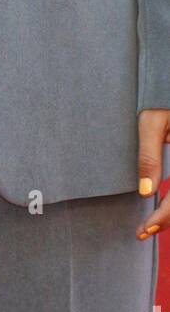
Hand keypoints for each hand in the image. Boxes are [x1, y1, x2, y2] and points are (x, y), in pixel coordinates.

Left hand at [136, 108, 169, 239]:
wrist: (168, 81)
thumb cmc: (162, 100)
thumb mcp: (153, 120)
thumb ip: (149, 154)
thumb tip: (145, 192)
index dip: (165, 216)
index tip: (145, 228)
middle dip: (169, 217)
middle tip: (144, 230)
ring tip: (153, 221)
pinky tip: (164, 205)